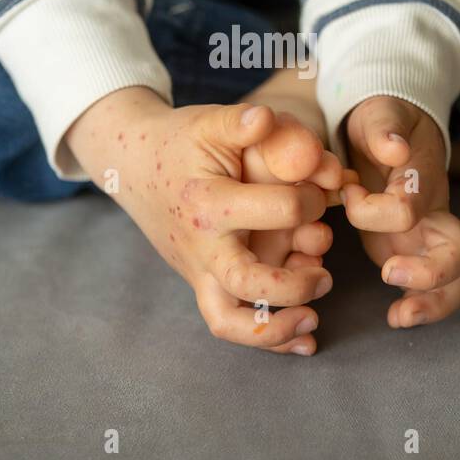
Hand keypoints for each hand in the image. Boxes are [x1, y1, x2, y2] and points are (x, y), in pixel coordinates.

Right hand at [67, 88, 340, 353]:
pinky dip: (267, 338)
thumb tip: (266, 118)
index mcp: (208, 203)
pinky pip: (230, 323)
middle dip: (295, 284)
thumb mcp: (211, 122)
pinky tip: (304, 340)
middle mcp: (202, 245)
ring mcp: (199, 270)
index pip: (279, 210)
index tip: (318, 189)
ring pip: (229, 321)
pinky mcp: (203, 283)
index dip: (311, 198)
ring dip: (276, 330)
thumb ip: (243, 122)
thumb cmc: (182, 142)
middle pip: (247, 283)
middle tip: (325, 273)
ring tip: (314, 318)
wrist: (133, 165)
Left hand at [342, 96, 459, 327]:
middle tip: (389, 275)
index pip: (407, 208)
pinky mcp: (414, 251)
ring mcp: (428, 236)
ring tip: (398, 318)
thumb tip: (395, 149)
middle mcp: (435, 212)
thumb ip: (385, 126)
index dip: (370, 209)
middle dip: (432, 274)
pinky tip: (394, 317)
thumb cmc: (384, 120)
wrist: (394, 128)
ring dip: (434, 304)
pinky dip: (420, 306)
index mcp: (424, 180)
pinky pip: (431, 288)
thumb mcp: (380, 111)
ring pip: (456, 279)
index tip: (347, 190)